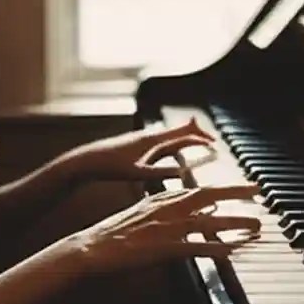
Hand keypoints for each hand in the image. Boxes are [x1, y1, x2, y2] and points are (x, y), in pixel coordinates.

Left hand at [64, 117, 217, 182]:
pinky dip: (174, 143)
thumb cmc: (111, 165)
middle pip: (179, 131)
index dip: (200, 137)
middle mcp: (151, 136)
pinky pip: (162, 141)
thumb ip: (161, 172)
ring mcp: (144, 139)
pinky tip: (172, 150)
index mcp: (154, 140)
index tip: (214, 144)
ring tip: (198, 142)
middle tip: (212, 141)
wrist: (89, 160)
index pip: (183, 134)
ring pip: (171, 135)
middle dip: (197, 134)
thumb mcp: (138, 172)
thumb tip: (183, 172)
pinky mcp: (138, 144)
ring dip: (186, 138)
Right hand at [67, 184, 263, 274]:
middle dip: (236, 193)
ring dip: (236, 223)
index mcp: (161, 198)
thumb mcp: (140, 213)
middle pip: (209, 196)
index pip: (197, 189)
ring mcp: (168, 227)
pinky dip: (217, 249)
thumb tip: (176, 214)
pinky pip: (198, 248)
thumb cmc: (113, 233)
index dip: (221, 189)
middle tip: (257, 191)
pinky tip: (232, 251)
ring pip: (211, 222)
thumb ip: (161, 211)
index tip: (237, 188)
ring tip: (256, 225)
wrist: (94, 245)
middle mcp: (168, 208)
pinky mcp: (165, 248)